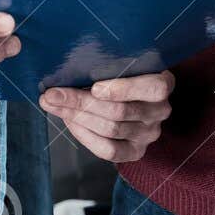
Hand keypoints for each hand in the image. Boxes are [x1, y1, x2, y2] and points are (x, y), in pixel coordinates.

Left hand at [40, 72, 173, 161]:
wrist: (135, 98)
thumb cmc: (123, 74)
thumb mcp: (122, 63)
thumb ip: (106, 66)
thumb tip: (68, 70)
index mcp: (162, 84)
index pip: (153, 88)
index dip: (123, 89)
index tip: (94, 87)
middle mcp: (160, 111)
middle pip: (120, 111)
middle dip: (81, 102)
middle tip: (52, 95)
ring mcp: (149, 134)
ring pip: (111, 129)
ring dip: (77, 117)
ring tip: (53, 105)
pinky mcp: (136, 151)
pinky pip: (109, 150)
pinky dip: (85, 135)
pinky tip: (69, 121)